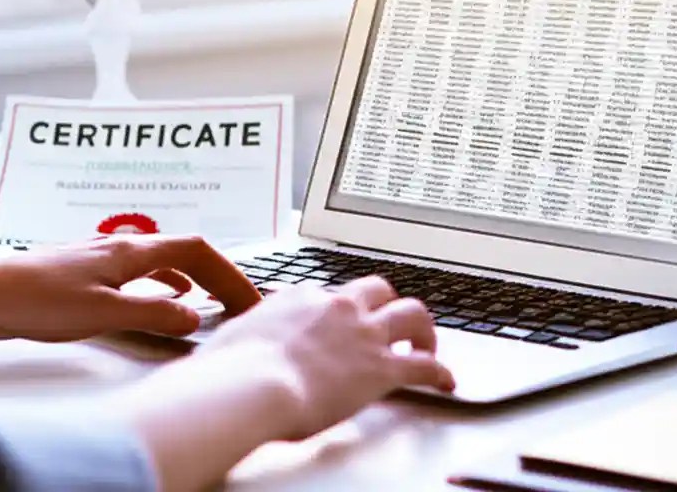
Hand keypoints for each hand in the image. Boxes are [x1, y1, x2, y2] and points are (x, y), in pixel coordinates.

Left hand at [0, 234, 261, 341]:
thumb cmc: (35, 299)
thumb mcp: (103, 313)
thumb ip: (152, 315)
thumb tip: (194, 318)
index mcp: (130, 251)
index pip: (198, 251)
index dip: (230, 274)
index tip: (250, 300)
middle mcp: (120, 247)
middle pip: (185, 252)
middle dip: (218, 276)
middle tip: (240, 304)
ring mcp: (102, 259)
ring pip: (162, 261)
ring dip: (193, 279)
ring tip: (210, 302)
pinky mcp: (86, 275)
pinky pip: (141, 273)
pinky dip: (163, 285)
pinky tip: (158, 301)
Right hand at [119, 276, 453, 490]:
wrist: (248, 385)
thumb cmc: (230, 371)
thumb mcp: (231, 339)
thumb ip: (244, 336)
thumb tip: (232, 345)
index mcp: (298, 298)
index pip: (328, 294)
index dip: (339, 309)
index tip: (341, 322)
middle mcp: (335, 307)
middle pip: (377, 290)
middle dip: (387, 305)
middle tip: (392, 324)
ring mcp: (361, 333)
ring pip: (412, 313)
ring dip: (423, 329)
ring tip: (428, 345)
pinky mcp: (381, 366)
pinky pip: (424, 364)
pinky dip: (440, 372)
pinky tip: (446, 382)